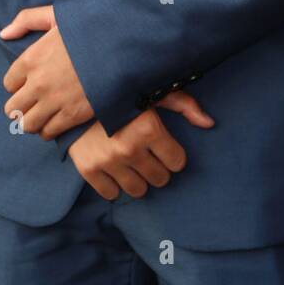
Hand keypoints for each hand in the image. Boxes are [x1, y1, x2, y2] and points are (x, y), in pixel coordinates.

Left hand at [0, 4, 94, 138]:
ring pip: (27, 125)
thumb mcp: (57, 15)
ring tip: (42, 115)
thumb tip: (4, 33)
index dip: (18, 84)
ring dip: (33, 121)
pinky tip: (56, 121)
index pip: (9, 83)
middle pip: (13, 109)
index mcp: (31, 59)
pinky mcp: (72, 115)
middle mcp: (38, 83)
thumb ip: (27, 19)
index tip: (29, 83)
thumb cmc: (90, 28)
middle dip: (21, 107)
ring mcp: (54, 102)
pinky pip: (48, 132)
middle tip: (32, 104)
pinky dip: (49, 130)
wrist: (121, 46)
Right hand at [68, 90, 214, 199]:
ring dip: (139, 178)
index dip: (173, 154)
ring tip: (133, 162)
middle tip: (149, 154)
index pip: (177, 161)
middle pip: (160, 179)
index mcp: (148, 128)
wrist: (74, 91)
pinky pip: (111, 194)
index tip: (165, 146)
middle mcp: (129, 148)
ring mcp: (108, 161)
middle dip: (158, 167)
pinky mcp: (88, 169)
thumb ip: (184, 104)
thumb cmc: (120, 91)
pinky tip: (115, 168)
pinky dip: (115, 185)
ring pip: (138, 190)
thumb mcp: (153, 90)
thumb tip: (209, 123)